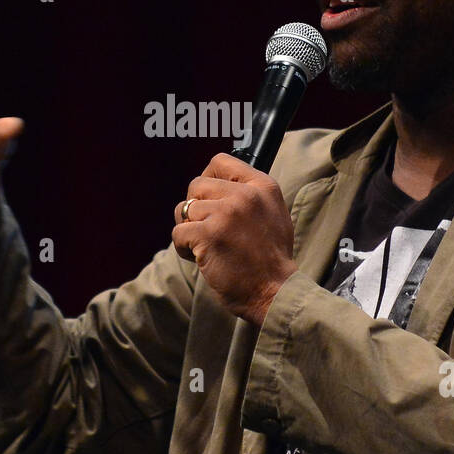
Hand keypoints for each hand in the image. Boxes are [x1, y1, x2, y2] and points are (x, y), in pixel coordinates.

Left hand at [172, 153, 297, 327]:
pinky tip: (199, 259)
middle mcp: (245, 195)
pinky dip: (182, 248)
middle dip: (194, 208)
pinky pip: (178, 233)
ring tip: (205, 247)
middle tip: (206, 230)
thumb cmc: (271, 259)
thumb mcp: (274, 214)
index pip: (220, 162)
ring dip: (188, 230)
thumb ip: (250, 194)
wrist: (275, 292)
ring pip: (184, 209)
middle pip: (196, 185)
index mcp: (262, 186)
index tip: (208, 199)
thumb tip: (217, 183)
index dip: (207, 179)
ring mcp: (226, 213)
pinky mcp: (209, 235)